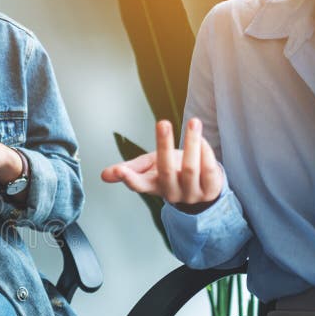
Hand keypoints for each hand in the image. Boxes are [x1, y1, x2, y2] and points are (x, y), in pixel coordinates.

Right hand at [101, 118, 224, 213]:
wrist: (201, 188)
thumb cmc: (171, 172)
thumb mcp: (149, 169)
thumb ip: (129, 169)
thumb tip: (103, 175)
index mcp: (152, 186)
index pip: (138, 185)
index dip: (128, 178)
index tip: (119, 170)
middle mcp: (171, 192)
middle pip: (166, 171)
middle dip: (164, 145)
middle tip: (162, 123)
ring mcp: (192, 193)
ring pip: (190, 169)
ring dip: (192, 142)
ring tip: (193, 122)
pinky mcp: (211, 190)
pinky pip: (209, 171)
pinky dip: (206, 153)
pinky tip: (202, 139)